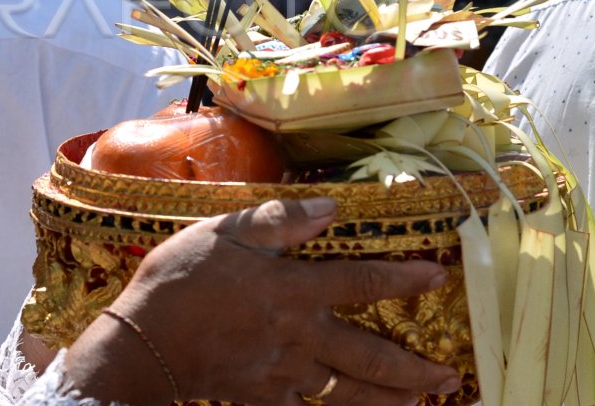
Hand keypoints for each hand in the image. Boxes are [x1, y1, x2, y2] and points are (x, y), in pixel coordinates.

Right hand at [62, 198, 461, 405]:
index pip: (362, 283)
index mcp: (293, 290)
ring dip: (391, 398)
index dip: (404, 279)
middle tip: (450, 376)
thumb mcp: (224, 232)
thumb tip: (331, 208)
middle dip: (415, 368)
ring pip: (350, 392)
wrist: (144, 342)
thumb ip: (279, 220)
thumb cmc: (180, 278)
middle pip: (372, 356)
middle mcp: (300, 336)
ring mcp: (284, 373)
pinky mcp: (263, 397)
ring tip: (421, 401)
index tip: (439, 277)